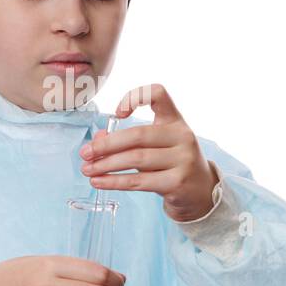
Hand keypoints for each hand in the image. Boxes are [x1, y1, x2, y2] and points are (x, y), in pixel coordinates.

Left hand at [79, 83, 219, 222]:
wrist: (201, 191)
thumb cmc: (172, 163)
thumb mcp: (154, 146)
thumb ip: (127, 140)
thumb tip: (96, 140)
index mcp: (176, 120)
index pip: (158, 94)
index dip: (135, 97)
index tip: (118, 113)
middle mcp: (182, 136)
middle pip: (137, 134)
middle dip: (106, 144)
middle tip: (85, 152)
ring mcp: (182, 159)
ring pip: (135, 159)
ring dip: (106, 165)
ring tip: (87, 169)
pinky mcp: (177, 182)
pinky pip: (139, 181)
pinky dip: (114, 182)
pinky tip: (99, 182)